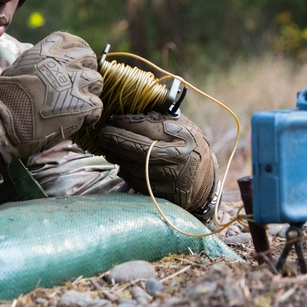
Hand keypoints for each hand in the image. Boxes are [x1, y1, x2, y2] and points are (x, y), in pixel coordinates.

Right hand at [0, 32, 102, 163]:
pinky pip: (97, 105)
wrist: (7, 120)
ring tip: (76, 105)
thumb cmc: (5, 96)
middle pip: (89, 58)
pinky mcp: (84, 104)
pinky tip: (78, 120)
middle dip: (85, 71)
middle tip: (76, 86)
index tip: (74, 64)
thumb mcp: (17, 67)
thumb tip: (41, 64)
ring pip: (96, 81)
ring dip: (89, 93)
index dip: (77, 53)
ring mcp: (76, 82)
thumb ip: (36, 62)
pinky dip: (89, 115)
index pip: (73, 41)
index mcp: (48, 50)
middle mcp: (65, 61)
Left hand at [96, 111, 218, 214]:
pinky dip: (125, 173)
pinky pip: (138, 183)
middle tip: (102, 134)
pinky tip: (119, 164)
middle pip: (140, 149)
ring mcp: (173, 178)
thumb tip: (124, 113)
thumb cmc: (186, 144)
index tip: (112, 120)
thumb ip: (157, 118)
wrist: (203, 177)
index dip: (126, 124)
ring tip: (106, 148)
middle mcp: (179, 157)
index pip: (149, 128)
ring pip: (136, 167)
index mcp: (183, 135)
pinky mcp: (165, 194)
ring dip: (117, 157)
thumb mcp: (180, 125)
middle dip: (117, 141)